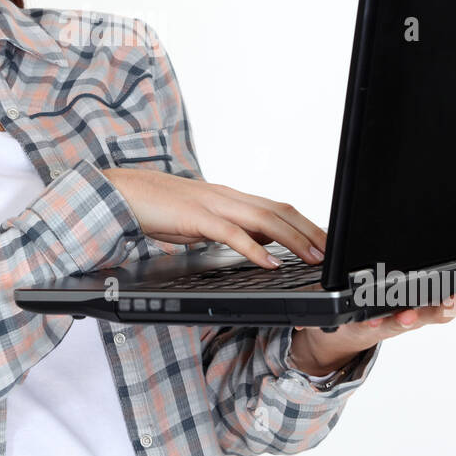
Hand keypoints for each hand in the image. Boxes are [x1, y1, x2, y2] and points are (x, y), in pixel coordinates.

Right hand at [99, 166, 324, 267]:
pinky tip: (269, 262)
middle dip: (309, 231)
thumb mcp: (201, 220)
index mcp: (229, 198)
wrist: (123, 193)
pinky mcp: (196, 217)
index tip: (325, 241)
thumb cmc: (158, 208)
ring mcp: (213, 204)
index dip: (305, 223)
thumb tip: (258, 242)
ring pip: (263, 219)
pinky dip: (254, 248)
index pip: (276, 207)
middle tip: (332, 251)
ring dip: (292, 239)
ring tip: (312, 257)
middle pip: (279, 210)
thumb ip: (228, 228)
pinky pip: (231, 233)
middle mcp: (227, 196)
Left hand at [289, 284, 455, 375]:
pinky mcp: (362, 323)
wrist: (349, 331)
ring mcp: (388, 321)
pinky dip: (369, 320)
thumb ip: (452, 282)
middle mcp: (414, 314)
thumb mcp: (426, 296)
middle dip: (448, 305)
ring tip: (411, 312)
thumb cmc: (391, 307)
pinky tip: (370, 316)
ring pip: (404, 319)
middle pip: (437, 311)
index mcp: (430, 303)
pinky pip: (366, 322)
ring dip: (409, 316)